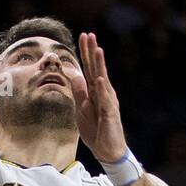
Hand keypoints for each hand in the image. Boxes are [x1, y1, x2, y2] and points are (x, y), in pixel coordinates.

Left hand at [73, 32, 128, 163]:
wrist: (107, 151)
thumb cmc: (96, 130)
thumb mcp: (82, 109)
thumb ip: (80, 93)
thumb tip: (75, 75)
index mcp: (96, 91)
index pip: (89, 68)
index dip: (86, 52)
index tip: (84, 36)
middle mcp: (104, 93)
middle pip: (96, 69)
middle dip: (93, 52)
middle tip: (90, 35)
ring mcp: (108, 103)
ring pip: (103, 80)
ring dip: (100, 66)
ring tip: (98, 50)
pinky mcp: (110, 115)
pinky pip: (106, 101)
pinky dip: (102, 89)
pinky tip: (100, 79)